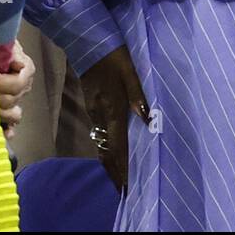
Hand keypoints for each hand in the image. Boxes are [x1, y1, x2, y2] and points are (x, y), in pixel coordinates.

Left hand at [0, 39, 35, 139]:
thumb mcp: (0, 39)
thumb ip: (5, 48)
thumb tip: (15, 62)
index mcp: (26, 69)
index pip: (17, 84)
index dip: (0, 81)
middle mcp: (24, 86)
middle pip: (11, 100)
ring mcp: (17, 99)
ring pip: (13, 115)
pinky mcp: (8, 110)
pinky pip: (11, 126)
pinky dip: (6, 131)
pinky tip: (0, 133)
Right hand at [80, 45, 149, 192]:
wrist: (88, 44)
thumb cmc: (114, 56)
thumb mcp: (130, 71)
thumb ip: (138, 94)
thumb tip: (147, 119)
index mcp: (112, 107)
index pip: (117, 144)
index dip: (122, 165)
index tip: (128, 183)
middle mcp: (100, 115)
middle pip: (105, 151)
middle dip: (115, 171)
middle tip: (124, 190)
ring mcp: (93, 112)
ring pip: (100, 145)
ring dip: (110, 163)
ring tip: (119, 179)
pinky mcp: (92, 108)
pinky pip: (98, 136)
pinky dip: (105, 150)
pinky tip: (112, 155)